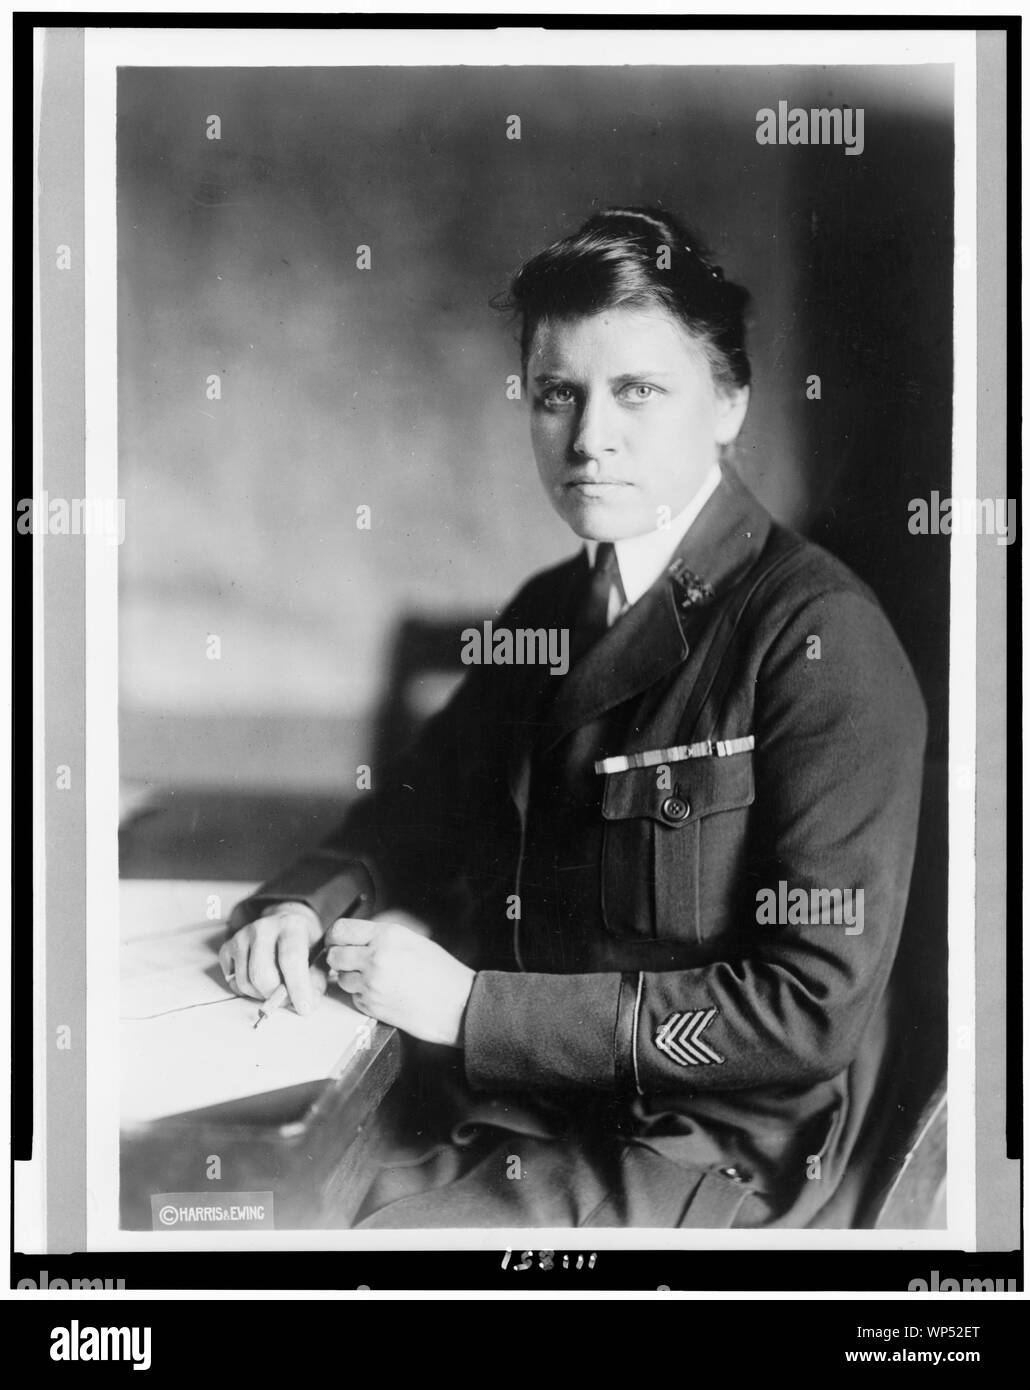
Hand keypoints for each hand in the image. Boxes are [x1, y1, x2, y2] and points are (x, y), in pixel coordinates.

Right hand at [218, 901, 325, 1015]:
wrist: (285, 922)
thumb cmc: (304, 943)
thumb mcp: (319, 956)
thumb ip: (316, 980)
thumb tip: (309, 1003)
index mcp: (291, 925)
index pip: (291, 959)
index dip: (298, 987)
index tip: (304, 1008)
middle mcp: (263, 927)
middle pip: (262, 975)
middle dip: (276, 995)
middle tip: (287, 999)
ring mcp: (242, 936)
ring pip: (245, 982)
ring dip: (261, 995)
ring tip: (274, 987)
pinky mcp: (227, 947)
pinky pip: (232, 982)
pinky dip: (245, 991)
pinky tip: (258, 981)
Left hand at [325, 912, 474, 1046]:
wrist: (457, 1005)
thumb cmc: (441, 973)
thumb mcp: (411, 941)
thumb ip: (380, 937)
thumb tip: (353, 939)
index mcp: (386, 935)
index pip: (341, 929)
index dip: (335, 937)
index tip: (336, 942)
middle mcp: (375, 957)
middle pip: (334, 955)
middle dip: (339, 959)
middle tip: (350, 962)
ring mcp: (371, 984)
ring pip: (341, 978)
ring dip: (351, 979)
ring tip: (375, 979)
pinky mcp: (371, 1006)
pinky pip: (353, 998)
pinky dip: (362, 996)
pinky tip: (383, 994)